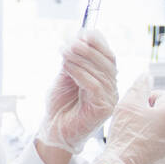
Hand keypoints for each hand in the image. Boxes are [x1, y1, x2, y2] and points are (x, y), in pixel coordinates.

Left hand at [35, 28, 118, 153]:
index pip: (108, 56)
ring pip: (101, 72)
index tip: (83, 32)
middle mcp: (111, 88)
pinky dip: (80, 73)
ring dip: (81, 59)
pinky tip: (66, 68)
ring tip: (64, 53)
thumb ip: (73, 60)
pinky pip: (95, 85)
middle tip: (70, 43)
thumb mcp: (65, 76)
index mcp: (105, 78)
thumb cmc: (59, 106)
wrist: (53, 131)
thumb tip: (76, 38)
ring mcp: (110, 99)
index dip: (98, 42)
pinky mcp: (104, 108)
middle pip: (107, 61)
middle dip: (88, 49)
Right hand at [96, 74, 164, 163]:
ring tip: (136, 138)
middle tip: (134, 123)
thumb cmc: (124, 139)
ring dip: (155, 131)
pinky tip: (141, 150)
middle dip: (153, 115)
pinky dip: (157, 147)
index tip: (138, 107)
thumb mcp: (126, 105)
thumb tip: (146, 77)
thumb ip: (139, 87)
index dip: (150, 98)